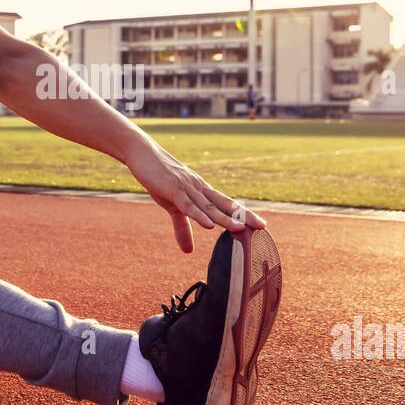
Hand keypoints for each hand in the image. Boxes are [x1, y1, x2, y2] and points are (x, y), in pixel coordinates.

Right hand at [126, 142, 266, 252]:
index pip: (227, 204)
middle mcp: (199, 188)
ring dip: (224, 218)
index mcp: (202, 191)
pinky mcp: (172, 189)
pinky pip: (188, 205)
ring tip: (240, 229)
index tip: (262, 225)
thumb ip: (182, 227)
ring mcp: (187, 188)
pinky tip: (210, 225)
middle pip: (225, 205)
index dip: (244, 215)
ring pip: (209, 207)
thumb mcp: (171, 205)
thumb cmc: (158, 177)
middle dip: (244, 216)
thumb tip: (189, 251)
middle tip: (262, 227)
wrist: (141, 152)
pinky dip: (199, 215)